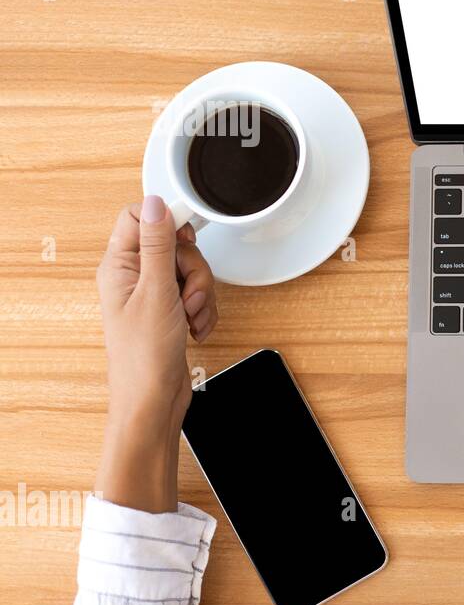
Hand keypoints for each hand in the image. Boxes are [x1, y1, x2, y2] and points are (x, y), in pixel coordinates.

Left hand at [95, 196, 218, 511]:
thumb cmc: (144, 357)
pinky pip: (197, 294)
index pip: (141, 218)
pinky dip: (203, 311)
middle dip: (193, 270)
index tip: (189, 236)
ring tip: (190, 317)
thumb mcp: (155, 292)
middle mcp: (134, 276)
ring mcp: (153, 294)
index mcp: (119, 265)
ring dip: (201, 294)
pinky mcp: (171, 310)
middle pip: (175, 244)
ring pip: (191, 270)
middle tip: (186, 295)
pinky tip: (195, 328)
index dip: (169, 222)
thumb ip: (157, 244)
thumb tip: (157, 203)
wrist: (153, 401)